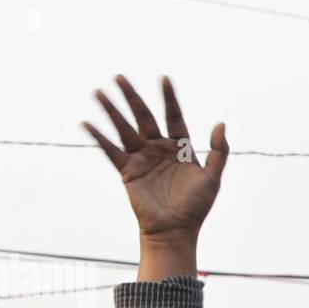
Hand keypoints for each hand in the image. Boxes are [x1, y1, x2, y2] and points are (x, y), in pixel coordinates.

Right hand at [83, 75, 226, 243]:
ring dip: (112, 111)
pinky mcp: (128, 171)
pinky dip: (99, 137)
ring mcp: (142, 159)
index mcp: (180, 148)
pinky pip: (111, 151)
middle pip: (143, 117)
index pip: (174, 116)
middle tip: (119, 77)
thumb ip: (219, 151)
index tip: (164, 78)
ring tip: (99, 93)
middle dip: (132, 97)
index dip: (169, 99)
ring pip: (124, 129)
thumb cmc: (196, 207)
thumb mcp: (212, 178)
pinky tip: (87, 123)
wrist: (175, 230)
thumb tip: (221, 123)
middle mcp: (159, 149)